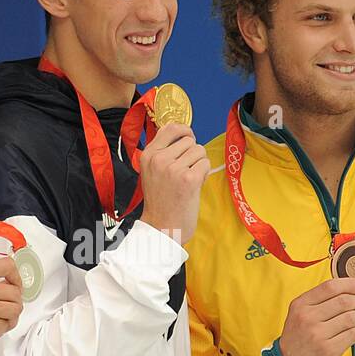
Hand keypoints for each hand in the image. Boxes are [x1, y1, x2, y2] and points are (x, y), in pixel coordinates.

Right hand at [0, 257, 22, 355]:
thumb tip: (3, 285)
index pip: (7, 265)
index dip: (16, 276)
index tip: (15, 283)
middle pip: (16, 291)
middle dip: (14, 302)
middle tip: (7, 307)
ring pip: (16, 308)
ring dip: (11, 316)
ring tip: (1, 319)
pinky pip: (6, 325)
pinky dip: (2, 329)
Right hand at [139, 122, 208, 245]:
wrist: (162, 227)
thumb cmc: (160, 201)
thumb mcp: (152, 171)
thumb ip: (163, 152)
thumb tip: (184, 133)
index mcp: (148, 155)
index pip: (171, 127)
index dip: (185, 131)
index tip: (189, 139)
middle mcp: (159, 159)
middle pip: (189, 140)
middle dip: (193, 154)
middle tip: (185, 171)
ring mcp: (173, 169)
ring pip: (199, 151)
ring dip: (199, 164)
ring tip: (188, 179)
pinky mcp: (188, 179)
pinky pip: (205, 164)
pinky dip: (204, 174)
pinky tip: (194, 186)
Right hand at [277, 277, 354, 355]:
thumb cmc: (298, 338)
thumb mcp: (298, 314)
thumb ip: (318, 300)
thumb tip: (349, 289)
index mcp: (300, 305)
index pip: (330, 287)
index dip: (350, 284)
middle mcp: (308, 318)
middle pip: (344, 301)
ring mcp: (318, 335)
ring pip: (351, 318)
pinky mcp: (329, 350)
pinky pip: (353, 335)